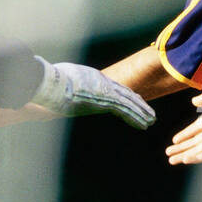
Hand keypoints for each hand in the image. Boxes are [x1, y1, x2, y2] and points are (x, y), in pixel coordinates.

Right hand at [32, 61, 155, 129]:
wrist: (53, 82)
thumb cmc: (50, 82)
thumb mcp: (58, 81)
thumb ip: (62, 86)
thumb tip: (51, 90)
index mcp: (94, 78)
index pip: (114, 88)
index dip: (125, 95)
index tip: (134, 99)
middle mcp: (103, 83)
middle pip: (125, 94)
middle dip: (137, 103)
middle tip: (148, 111)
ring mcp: (106, 91)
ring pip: (129, 103)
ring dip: (141, 113)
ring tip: (151, 120)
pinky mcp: (107, 100)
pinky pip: (126, 110)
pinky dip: (137, 117)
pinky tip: (145, 123)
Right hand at [166, 88, 201, 164]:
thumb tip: (193, 101)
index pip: (194, 130)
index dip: (183, 136)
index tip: (174, 141)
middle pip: (194, 143)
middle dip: (180, 149)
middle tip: (168, 154)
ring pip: (197, 150)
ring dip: (184, 156)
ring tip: (171, 160)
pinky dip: (196, 157)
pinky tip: (186, 159)